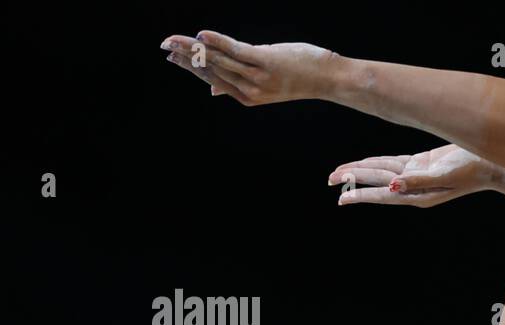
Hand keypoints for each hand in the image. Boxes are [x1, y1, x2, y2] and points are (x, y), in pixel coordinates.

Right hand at [160, 30, 338, 104]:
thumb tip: (210, 90)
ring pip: (220, 61)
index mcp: (247, 96)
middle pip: (211, 70)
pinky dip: (219, 43)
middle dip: (186, 57)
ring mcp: (258, 77)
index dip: (189, 67)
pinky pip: (237, 51)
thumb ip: (237, 84)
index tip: (170, 56)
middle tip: (164, 45)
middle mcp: (250, 90)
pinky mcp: (266, 63)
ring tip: (175, 40)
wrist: (329, 78)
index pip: (211, 79)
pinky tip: (202, 36)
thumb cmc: (297, 76)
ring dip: (195, 48)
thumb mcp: (265, 85)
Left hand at [327, 146, 493, 206]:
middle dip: (353, 180)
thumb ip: (417, 181)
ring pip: (382, 171)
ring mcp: (416, 176)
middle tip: (329, 179)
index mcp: (418, 195)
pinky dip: (378, 162)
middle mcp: (414, 187)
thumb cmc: (471, 170)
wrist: (489, 163)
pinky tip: (365, 163)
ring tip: (340, 173)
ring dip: (361, 171)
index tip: (341, 197)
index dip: (361, 194)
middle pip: (377, 181)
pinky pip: (394, 163)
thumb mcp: (444, 176)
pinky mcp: (421, 164)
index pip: (383, 194)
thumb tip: (391, 186)